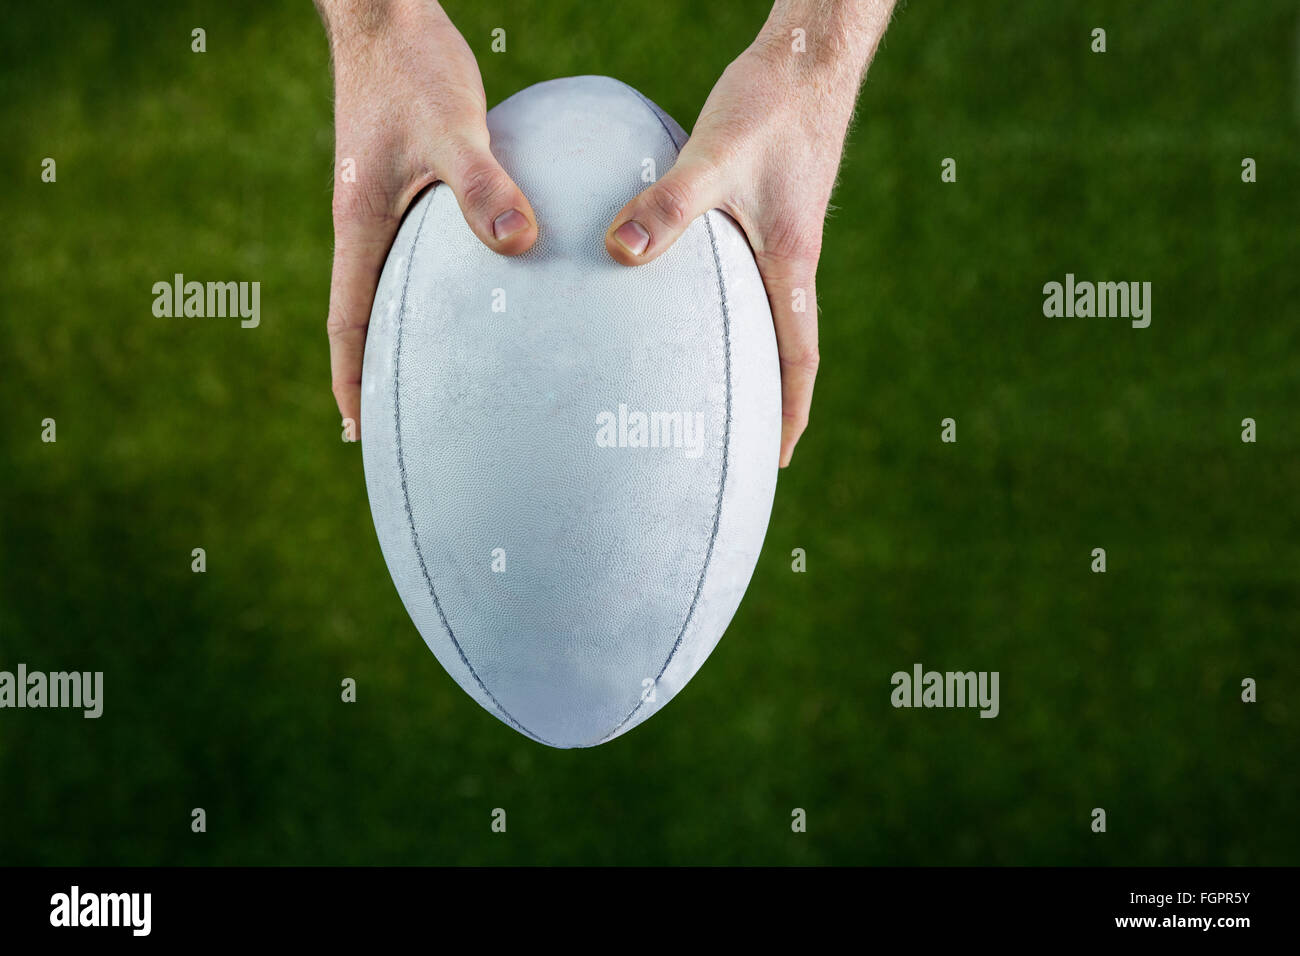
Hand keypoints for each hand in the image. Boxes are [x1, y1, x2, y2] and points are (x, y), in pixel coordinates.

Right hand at [319, 0, 537, 432]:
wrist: (387, 13)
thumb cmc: (413, 68)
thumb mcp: (453, 128)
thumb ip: (485, 185)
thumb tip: (519, 246)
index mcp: (360, 224)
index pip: (348, 319)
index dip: (349, 377)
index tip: (357, 429)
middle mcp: (366, 223)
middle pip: (365, 315)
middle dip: (376, 372)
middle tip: (396, 425)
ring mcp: (384, 205)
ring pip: (391, 286)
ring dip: (404, 332)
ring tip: (434, 377)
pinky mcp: (408, 184)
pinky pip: (418, 253)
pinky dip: (433, 287)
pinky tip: (470, 295)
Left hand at [605, 2, 891, 466]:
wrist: (809, 58)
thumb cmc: (770, 105)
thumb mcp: (715, 156)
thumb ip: (666, 205)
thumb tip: (618, 256)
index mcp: (789, 260)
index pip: (797, 356)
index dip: (788, 410)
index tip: (777, 458)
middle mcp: (790, 257)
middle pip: (784, 347)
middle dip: (767, 400)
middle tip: (742, 446)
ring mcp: (780, 235)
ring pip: (766, 313)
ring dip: (749, 356)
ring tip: (715, 392)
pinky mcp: (765, 210)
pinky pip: (747, 276)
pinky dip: (728, 306)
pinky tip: (691, 302)